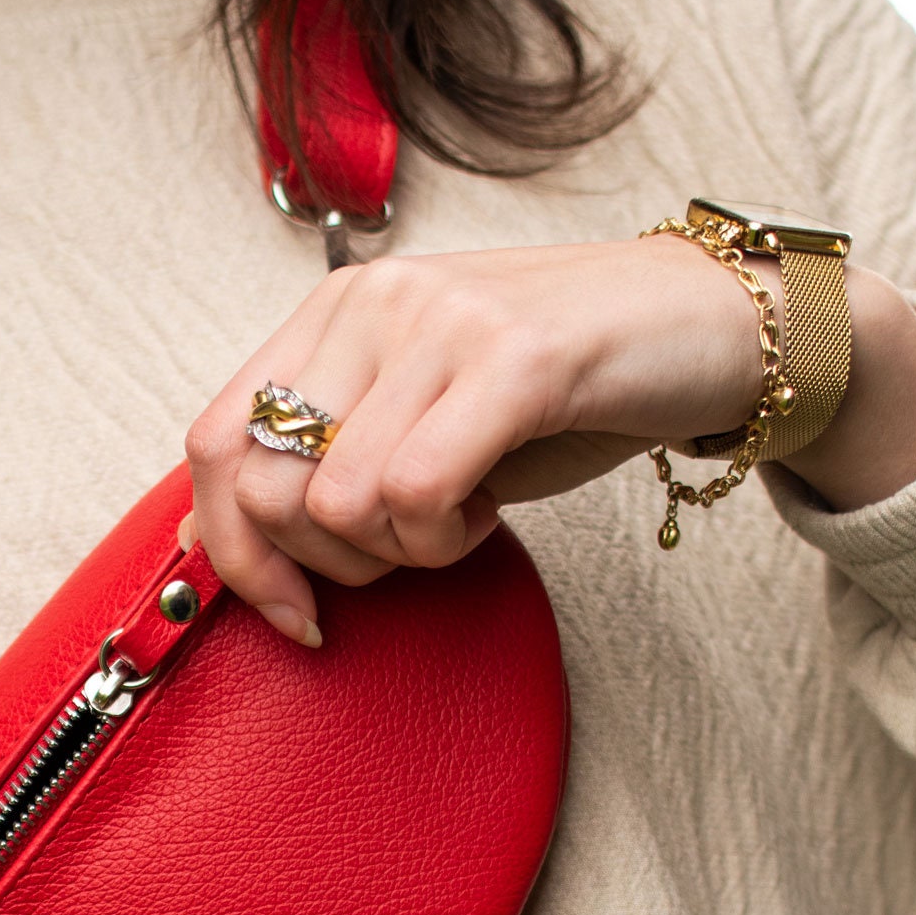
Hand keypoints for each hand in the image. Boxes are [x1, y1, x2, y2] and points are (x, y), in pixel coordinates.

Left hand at [186, 238, 915, 644]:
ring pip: (340, 502)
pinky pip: (418, 491)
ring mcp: (438, 322)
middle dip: (327, 562)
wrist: (704, 326)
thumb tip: (230, 543)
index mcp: (332, 313)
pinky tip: (488, 510)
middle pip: (264, 486)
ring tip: (463, 516)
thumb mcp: (421, 417)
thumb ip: (330, 459)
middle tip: (407, 551)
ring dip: (403, 551)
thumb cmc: (560, 390)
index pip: (211, 443)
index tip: (292, 611)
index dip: (231, 551)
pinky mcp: (512, 357)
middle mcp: (370, 302)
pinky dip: (447, 537)